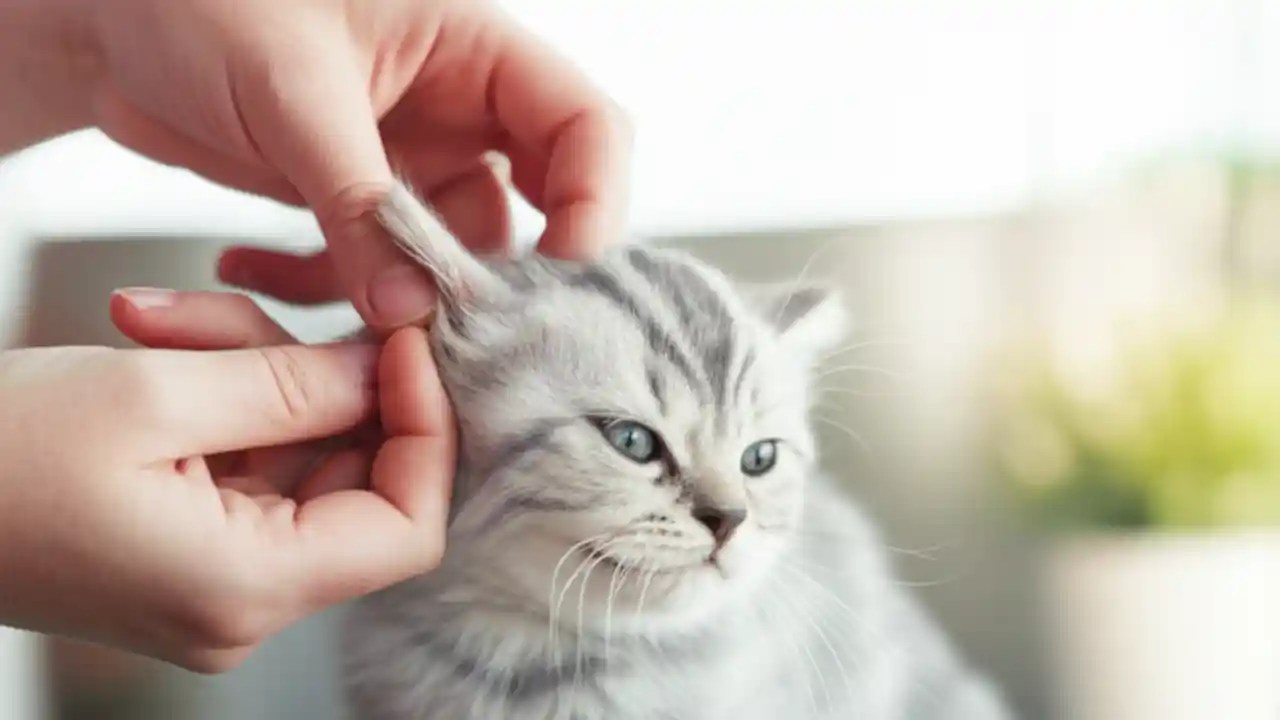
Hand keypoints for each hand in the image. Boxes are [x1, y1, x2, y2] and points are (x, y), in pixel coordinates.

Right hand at [0, 288, 454, 671]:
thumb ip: (291, 384)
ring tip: (163, 321)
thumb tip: (387, 368)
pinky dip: (225, 396)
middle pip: (355, 481)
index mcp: (246, 589)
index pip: (409, 525)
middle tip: (245, 317)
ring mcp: (214, 581)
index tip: (403, 342)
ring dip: (257, 373)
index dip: (426, 428)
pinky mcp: (185, 548)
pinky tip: (155, 344)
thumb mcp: (151, 393)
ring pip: (299, 458)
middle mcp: (243, 605)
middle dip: (321, 380)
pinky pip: (248, 464)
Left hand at [77, 0, 631, 327]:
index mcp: (475, 51)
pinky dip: (326, 289)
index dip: (596, 202)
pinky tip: (250, 272)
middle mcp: (456, 110)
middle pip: (536, 207)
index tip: (563, 276)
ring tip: (348, 321)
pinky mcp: (349, 201)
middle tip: (465, 333)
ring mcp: (406, 160)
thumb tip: (410, 311)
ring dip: (405, 299)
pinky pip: (374, 269)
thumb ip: (358, 202)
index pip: (585, 129)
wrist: (106, 15)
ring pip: (452, 257)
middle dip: (505, 275)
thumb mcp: (291, 89)